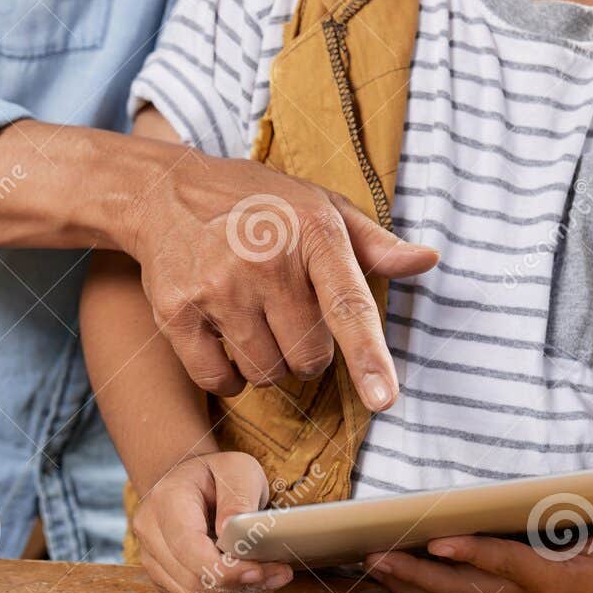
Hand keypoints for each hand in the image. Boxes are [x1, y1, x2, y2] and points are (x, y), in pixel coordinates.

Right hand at [128, 150, 437, 410]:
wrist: (165, 193)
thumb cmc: (256, 204)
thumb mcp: (319, 207)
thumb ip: (373, 242)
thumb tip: (427, 260)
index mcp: (312, 233)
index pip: (348, 307)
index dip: (369, 358)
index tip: (384, 399)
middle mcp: (264, 261)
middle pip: (307, 358)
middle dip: (306, 353)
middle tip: (287, 318)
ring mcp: (218, 288)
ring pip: (265, 373)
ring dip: (266, 364)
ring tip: (253, 322)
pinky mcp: (178, 312)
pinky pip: (218, 379)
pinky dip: (227, 377)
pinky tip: (224, 341)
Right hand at [131, 451, 294, 592]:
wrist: (188, 482)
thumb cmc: (215, 474)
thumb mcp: (237, 469)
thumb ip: (237, 497)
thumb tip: (231, 532)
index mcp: (165, 501)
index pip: (188, 548)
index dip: (223, 568)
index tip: (259, 570)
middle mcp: (150, 532)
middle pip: (193, 578)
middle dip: (241, 583)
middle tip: (280, 573)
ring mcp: (152, 558)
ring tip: (272, 577)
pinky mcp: (164, 577)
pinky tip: (251, 581)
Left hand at [363, 504, 592, 592]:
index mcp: (552, 579)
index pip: (506, 564)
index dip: (473, 554)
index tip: (438, 542)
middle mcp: (520, 592)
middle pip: (460, 586)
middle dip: (416, 573)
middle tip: (375, 556)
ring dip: (405, 581)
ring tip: (367, 563)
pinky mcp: (497, 588)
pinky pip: (447, 591)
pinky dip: (414, 584)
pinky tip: (384, 571)